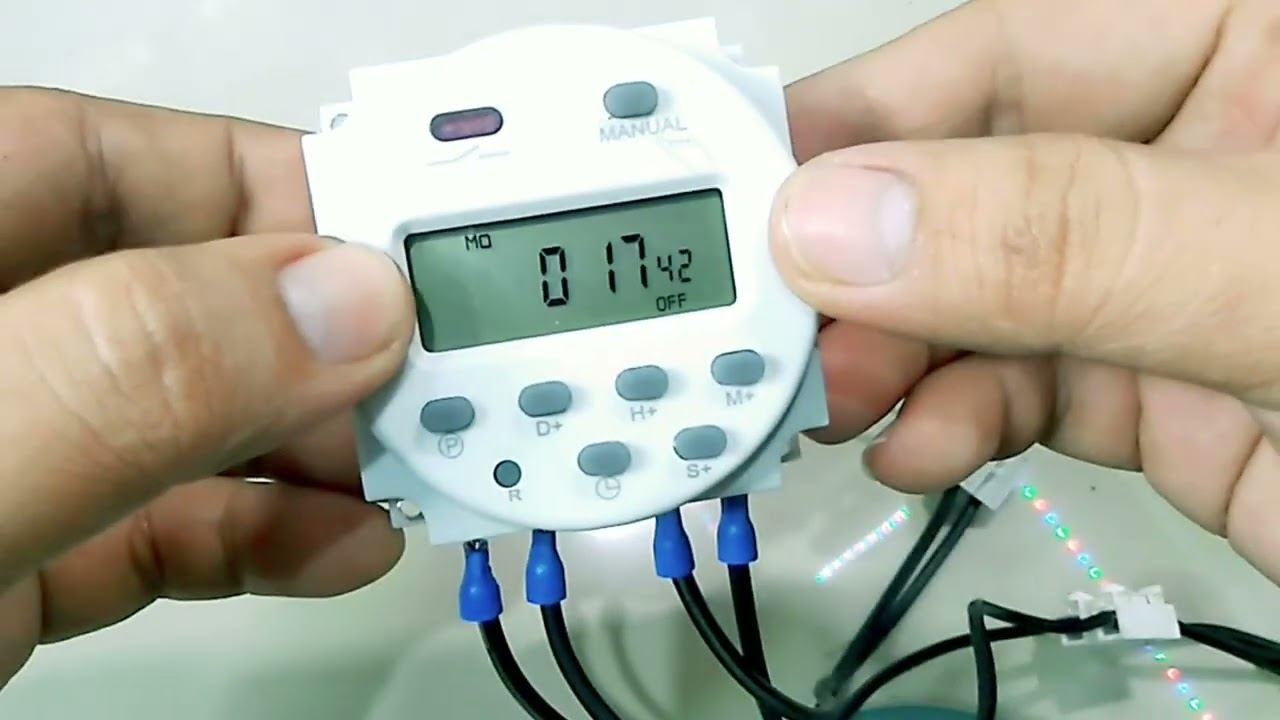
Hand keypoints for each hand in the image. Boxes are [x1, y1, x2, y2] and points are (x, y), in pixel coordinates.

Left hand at [0, 89, 413, 686]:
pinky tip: (344, 545)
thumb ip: (131, 372)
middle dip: (344, 343)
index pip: (143, 162)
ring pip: (208, 412)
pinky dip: (271, 532)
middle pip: (205, 294)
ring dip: (331, 446)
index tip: (435, 251)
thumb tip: (341, 309)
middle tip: (455, 382)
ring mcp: (14, 444)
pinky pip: (175, 518)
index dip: (303, 192)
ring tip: (424, 471)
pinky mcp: (28, 548)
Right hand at [776, 0, 1279, 581]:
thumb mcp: (1275, 283)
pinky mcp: (1157, 386)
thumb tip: (843, 223)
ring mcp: (1167, 279)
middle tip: (770, 326)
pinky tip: (916, 448)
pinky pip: (1015, 388)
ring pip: (972, 298)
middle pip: (962, 184)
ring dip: (884, 356)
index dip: (857, 122)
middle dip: (856, 264)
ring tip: (831, 401)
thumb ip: (1067, 241)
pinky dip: (949, 423)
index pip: (1002, 56)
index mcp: (1249, 49)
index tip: (740, 192)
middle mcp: (1192, 158)